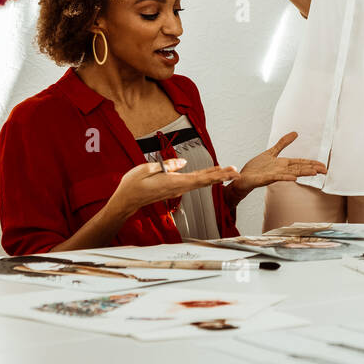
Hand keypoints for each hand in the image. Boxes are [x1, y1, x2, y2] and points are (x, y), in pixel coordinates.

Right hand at [109, 159, 238, 215]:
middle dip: (221, 176)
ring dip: (214, 177)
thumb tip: (185, 162)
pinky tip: (209, 175)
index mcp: (174, 183)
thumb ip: (167, 165)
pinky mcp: (172, 189)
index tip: (230, 172)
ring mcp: (176, 189)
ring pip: (199, 182)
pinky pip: (192, 182)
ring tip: (228, 172)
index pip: (201, 178)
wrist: (125, 201)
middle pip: (204, 181)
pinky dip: (203, 178)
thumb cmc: (133, 185)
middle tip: (237, 172)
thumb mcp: (146, 169)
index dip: (217, 174)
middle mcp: (178, 188)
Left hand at [232, 132, 326, 194]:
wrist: (243, 178)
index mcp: (283, 163)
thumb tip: (295, 133)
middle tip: (325, 171)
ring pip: (292, 173)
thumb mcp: (271, 152)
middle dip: (312, 169)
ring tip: (314, 173)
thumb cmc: (256, 168)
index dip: (312, 163)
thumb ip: (283, 143)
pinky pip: (277, 177)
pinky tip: (294, 178)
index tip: (323, 166)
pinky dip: (286, 177)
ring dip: (303, 173)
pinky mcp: (266, 178)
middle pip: (300, 168)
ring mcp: (275, 174)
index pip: (301, 163)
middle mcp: (281, 169)